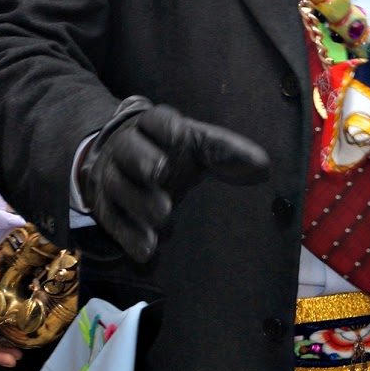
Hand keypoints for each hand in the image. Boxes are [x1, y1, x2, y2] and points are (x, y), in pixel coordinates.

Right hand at [77, 96, 270, 262]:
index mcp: (151, 126)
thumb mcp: (197, 145)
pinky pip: (113, 221)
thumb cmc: (170, 150)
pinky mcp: (105, 207)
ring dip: (140, 202)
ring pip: (119, 187)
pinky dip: (129, 236)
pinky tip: (147, 251)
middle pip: (129, 150)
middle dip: (144, 159)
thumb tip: (264, 167)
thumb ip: (226, 152)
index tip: (181, 134)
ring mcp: (111, 177)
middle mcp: (126, 148)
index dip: (166, 125)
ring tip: (164, 217)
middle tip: (162, 172)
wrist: (119, 163)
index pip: (155, 119)